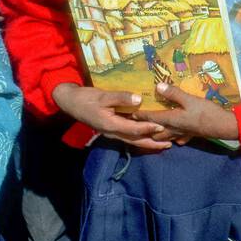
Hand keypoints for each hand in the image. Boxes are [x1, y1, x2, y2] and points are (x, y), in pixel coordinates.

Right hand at [52, 82, 172, 151]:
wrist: (71, 102)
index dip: (148, 128)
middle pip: (135, 141)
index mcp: (111, 125)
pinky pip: (128, 136)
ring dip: (148, 142)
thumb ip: (120, 98)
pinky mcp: (111, 129)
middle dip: (153, 144)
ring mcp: (111, 132)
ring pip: (132, 140)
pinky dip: (140, 137)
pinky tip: (148, 135)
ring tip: (163, 143)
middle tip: (169, 144)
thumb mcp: (103, 96)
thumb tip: (139, 99)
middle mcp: (112, 132)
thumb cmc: (87, 98)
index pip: (133, 129)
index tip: (162, 127)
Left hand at [130, 82, 239, 142]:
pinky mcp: (190, 135)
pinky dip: (172, 137)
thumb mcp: (190, 99)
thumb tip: (158, 86)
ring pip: (163, 137)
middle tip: (135, 123)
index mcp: (171, 119)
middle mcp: (173, 128)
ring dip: (155, 134)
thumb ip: (174, 93)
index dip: (139, 115)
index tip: (128, 113)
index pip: (151, 118)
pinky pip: (177, 138)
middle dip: (143, 128)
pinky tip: (172, 136)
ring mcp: (181, 134)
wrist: (222, 126)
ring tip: (148, 130)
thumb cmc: (206, 112)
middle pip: (153, 131)